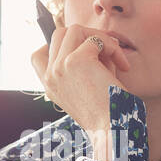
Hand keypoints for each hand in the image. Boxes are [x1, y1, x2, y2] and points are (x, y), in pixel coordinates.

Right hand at [31, 24, 131, 158]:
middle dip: (86, 35)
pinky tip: (123, 66)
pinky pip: (96, 40)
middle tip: (106, 49)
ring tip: (114, 56)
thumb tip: (94, 38)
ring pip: (75, 30)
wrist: (112, 130)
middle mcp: (50, 76)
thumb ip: (83, 64)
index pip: (38, 55)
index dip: (58, 45)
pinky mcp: (75, 61)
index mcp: (50, 86)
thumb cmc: (107, 112)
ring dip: (99, 38)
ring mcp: (59, 67)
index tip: (81, 48)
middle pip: (59, 34)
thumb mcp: (87, 87)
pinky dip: (113, 48)